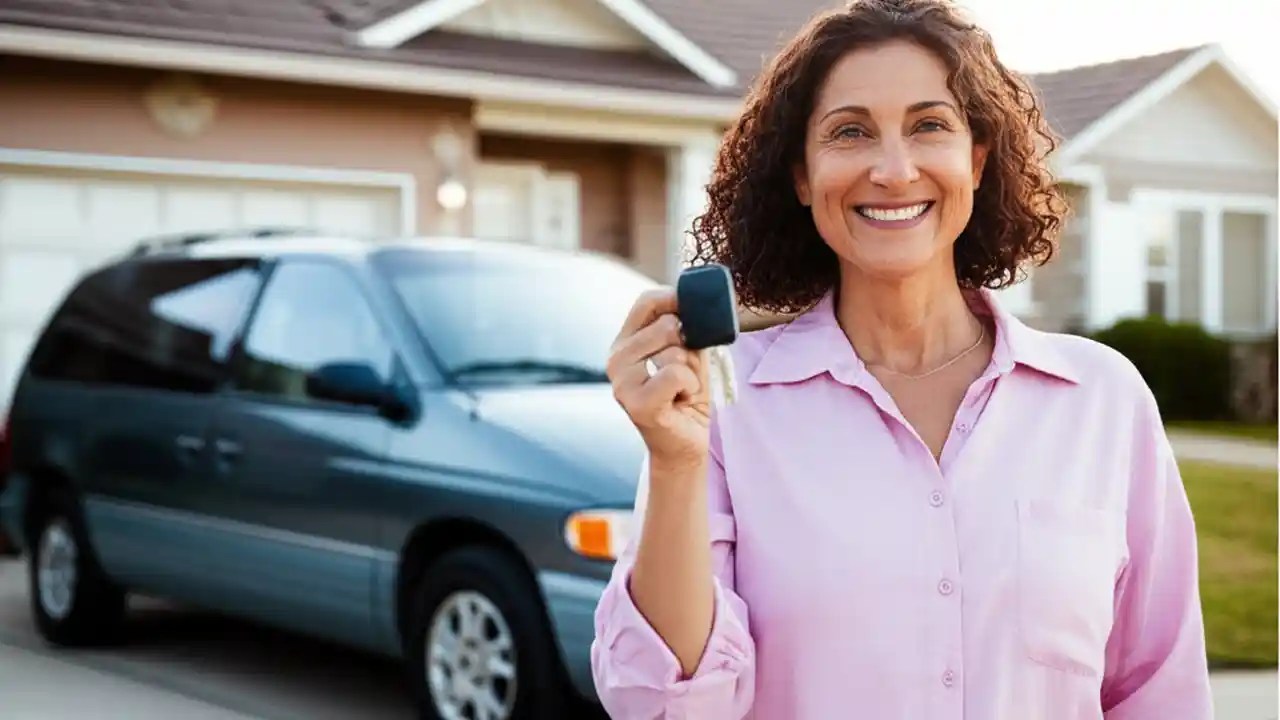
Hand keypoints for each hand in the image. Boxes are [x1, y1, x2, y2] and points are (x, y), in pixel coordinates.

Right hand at [607, 287, 711, 469]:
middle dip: (689, 347)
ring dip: (691, 372)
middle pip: (665, 324)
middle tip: (685, 373)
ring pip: (674, 351)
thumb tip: (696, 303)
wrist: (685, 445)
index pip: (647, 302)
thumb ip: (687, 329)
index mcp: (625, 343)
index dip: (674, 299)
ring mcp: (622, 382)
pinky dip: (691, 387)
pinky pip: (677, 374)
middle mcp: (616, 360)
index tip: (693, 312)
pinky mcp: (636, 403)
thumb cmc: (686, 397)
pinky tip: (682, 401)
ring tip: (682, 390)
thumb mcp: (688, 354)